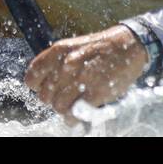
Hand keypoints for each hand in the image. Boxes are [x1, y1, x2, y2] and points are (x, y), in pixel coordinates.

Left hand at [25, 24, 148, 122]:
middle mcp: (67, 64)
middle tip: (64, 98)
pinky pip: (74, 114)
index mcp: (59, 50)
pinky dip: (75, 118)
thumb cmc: (101, 48)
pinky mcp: (95, 92)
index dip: (37, 87)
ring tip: (73, 106)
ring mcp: (81, 78)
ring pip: (58, 107)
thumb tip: (45, 83)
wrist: (129, 45)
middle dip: (53, 100)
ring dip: (64, 110)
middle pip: (45, 96)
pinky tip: (80, 112)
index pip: (33, 77)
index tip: (45, 90)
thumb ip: (58, 63)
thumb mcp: (74, 47)